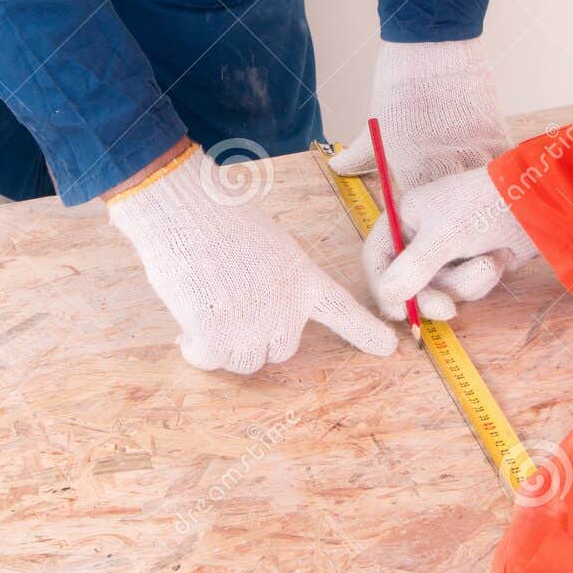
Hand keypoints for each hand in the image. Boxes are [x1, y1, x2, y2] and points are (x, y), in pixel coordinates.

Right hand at [107, 147, 396, 373]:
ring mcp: (253, 328)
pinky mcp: (217, 339)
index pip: (342, 311)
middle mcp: (286, 310)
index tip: (388, 348)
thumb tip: (251, 306)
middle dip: (256, 337)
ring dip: (225, 345)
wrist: (185, 211)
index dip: (365, 333)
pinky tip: (187, 327)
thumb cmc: (218, 215)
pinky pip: (210, 360)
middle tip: (230, 308)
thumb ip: (273, 280)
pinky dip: (195, 348)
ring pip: (244, 361)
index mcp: (304, 279)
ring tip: (207, 311)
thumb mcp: (267, 243)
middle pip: (281, 350)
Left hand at [331, 39, 508, 190]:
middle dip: (450, 203)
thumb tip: (338, 168)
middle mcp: (440, 164)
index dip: (421, 205)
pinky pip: (501, 165)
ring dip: (476, 188)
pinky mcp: (495, 133)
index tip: (423, 202)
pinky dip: (498, 168)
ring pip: (479, 187)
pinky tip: (491, 165)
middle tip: (450, 194)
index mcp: (408, 166)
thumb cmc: (399, 82)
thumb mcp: (375, 123)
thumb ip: (360, 155)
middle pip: (451, 204)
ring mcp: (471, 149)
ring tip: (472, 183)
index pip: (417, 206)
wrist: (430, 44)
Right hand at [363, 164, 537, 324]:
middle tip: (447, 310)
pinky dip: (483, 279)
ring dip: (467, 282)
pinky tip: (500, 257)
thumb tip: (387, 296)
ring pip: (441, 290)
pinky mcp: (469, 266)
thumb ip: (414, 267)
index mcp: (403, 217)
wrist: (536, 202)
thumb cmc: (483, 205)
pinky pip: (465, 290)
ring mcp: (446, 254)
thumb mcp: (445, 235)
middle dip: (432, 296)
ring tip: (490, 258)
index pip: (377, 257)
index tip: (398, 312)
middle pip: (408, 284)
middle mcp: (420, 237)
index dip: (382, 285)